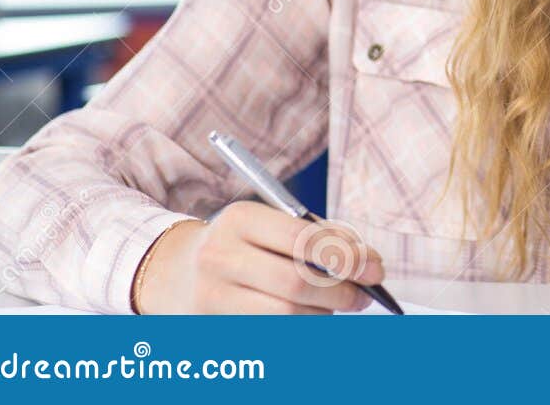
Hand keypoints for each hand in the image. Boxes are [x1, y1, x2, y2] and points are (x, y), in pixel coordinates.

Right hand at [133, 203, 384, 313]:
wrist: (174, 271)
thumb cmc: (244, 244)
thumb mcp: (273, 225)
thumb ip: (323, 236)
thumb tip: (371, 262)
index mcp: (240, 218)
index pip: (303, 239)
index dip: (346, 257)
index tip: (376, 269)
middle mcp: (220, 256)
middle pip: (296, 282)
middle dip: (341, 292)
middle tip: (364, 296)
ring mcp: (212, 295)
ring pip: (286, 314)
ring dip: (325, 313)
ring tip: (339, 305)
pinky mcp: (213, 326)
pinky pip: (272, 332)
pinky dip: (303, 326)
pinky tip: (313, 317)